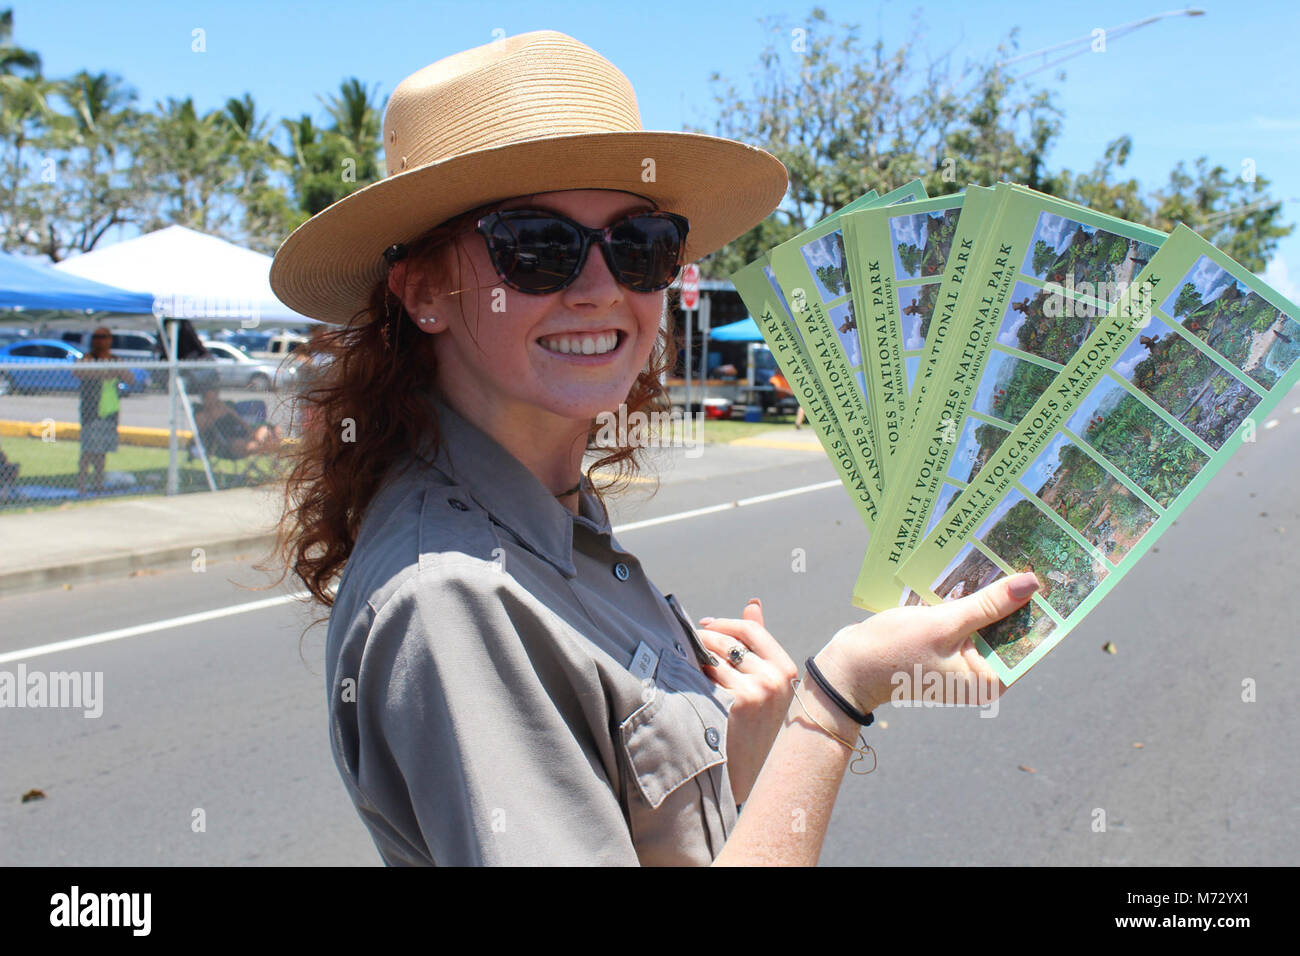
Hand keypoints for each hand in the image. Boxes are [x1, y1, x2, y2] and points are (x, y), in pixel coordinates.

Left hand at [694, 598, 797, 805]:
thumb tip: (752, 604)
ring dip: (693, 659)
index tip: (704, 626)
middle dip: (702, 639)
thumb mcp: (769, 687)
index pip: (751, 630)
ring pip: (713, 658)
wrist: (756, 779)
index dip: (723, 624)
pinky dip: (690, 676)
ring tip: (681, 667)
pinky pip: (705, 677)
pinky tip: (682, 685)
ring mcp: (757, 690)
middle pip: (728, 641)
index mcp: (787, 669)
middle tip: (685, 645)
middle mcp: (776, 677)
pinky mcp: (737, 703)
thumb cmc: (758, 731)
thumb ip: (759, 645)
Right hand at [814, 572, 1041, 715]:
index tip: (1051, 576)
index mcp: (989, 679)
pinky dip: (968, 603)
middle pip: (1008, 630)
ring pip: (987, 623)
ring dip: (989, 597)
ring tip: (1002, 559)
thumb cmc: (894, 649)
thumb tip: (1031, 584)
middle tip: (1025, 557)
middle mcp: (981, 674)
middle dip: (1012, 598)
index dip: (1038, 608)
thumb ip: (989, 604)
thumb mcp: (945, 623)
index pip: (1027, 640)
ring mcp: (963, 663)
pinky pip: (967, 624)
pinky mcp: (947, 651)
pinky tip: (971, 576)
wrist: (848, 667)